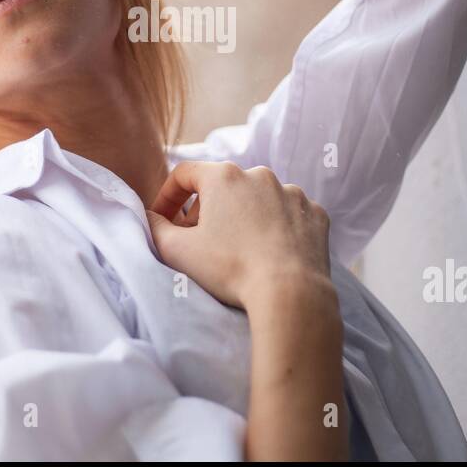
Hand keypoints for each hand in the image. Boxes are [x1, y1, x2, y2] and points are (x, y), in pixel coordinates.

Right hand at [146, 161, 332, 309]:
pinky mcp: (315, 214)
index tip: (164, 220)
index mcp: (224, 176)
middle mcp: (260, 174)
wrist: (290, 292)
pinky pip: (288, 215)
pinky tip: (270, 253)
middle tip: (199, 241)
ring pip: (257, 200)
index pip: (185, 174)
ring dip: (243, 218)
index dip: (168, 196)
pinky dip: (276, 228)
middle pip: (222, 186)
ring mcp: (292, 192)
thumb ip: (155, 228)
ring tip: (239, 250)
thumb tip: (151, 217)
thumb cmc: (230, 268)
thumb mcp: (177, 250)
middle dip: (206, 211)